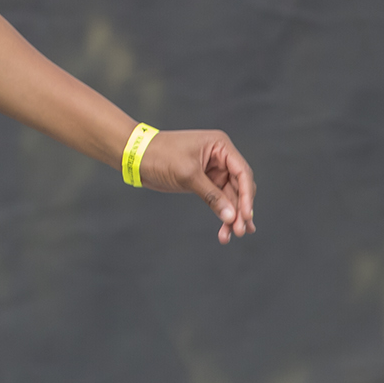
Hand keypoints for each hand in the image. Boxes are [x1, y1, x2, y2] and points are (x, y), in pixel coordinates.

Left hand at [138, 129, 256, 242]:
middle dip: (240, 210)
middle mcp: (220, 157)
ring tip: (231, 236)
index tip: (246, 217)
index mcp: (220, 146)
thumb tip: (231, 217)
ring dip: (231, 216)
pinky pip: (218, 200)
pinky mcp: (203, 181)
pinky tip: (225, 230)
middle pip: (240, 187)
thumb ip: (211, 195)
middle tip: (240, 232)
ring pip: (230, 197)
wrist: (136, 156)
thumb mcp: (187, 174)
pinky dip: (221, 213)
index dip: (247, 196)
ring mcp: (213, 170)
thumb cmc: (161, 156)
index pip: (242, 172)